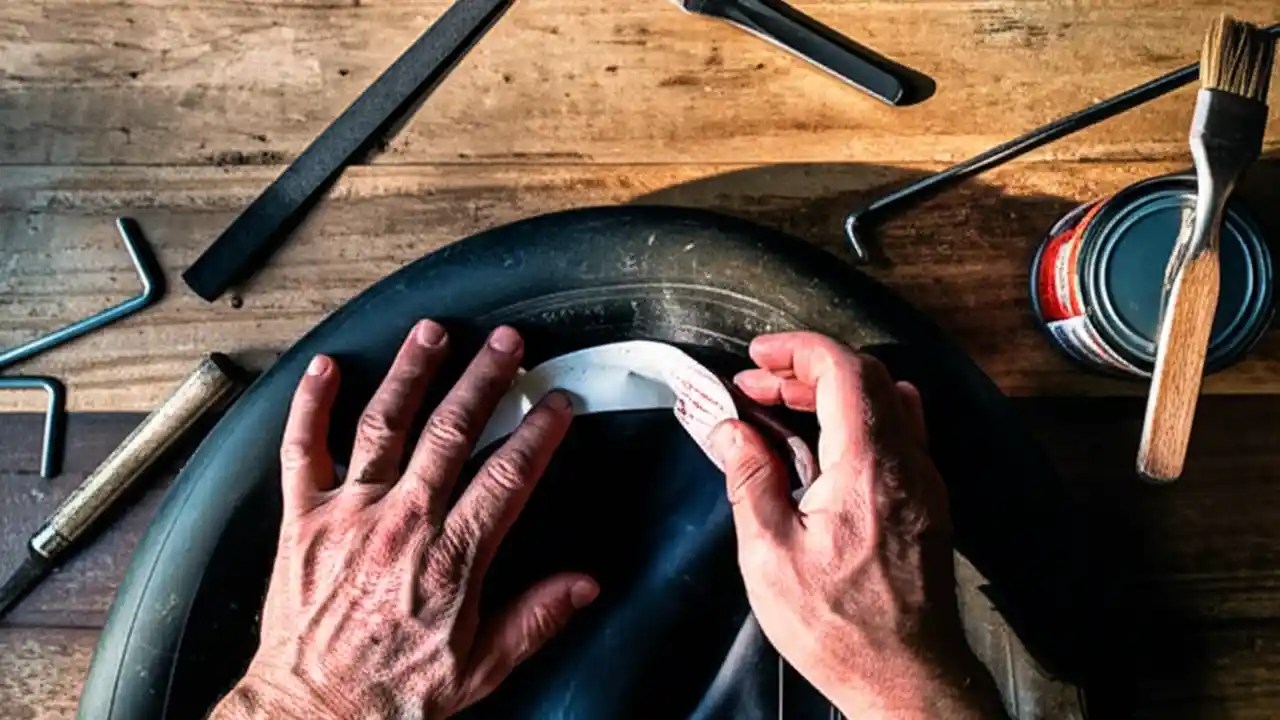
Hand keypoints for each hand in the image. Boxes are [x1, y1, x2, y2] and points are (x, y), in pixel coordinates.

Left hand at [210, 322, 597, 719]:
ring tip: (432, 332)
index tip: (558, 401)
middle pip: (452, 431)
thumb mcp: (480, 670)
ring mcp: (348, 513)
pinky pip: (303, 450)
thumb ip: (535, 620)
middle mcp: (402, 521)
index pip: (508, 475)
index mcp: (451, 556)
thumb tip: (587, 585)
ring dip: (411, 372)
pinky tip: (324, 368)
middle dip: (485, 378)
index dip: (539, 432)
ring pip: (384, 424)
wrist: (310, 712)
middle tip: (506, 342)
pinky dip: (310, 406)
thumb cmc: (393, 694)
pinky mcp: (302, 518)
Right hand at [710, 332, 1005, 719]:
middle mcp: (907, 463)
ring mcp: (924, 484)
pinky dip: (857, 421)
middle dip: (805, 369)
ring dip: (833, 393)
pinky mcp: (925, 505)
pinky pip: (899, 435)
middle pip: (866, 377)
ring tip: (783, 411)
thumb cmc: (840, 628)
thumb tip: (731, 429)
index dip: (796, 350)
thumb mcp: (770, 555)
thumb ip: (750, 478)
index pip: (843, 369)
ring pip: (886, 403)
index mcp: (869, 465)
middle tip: (756, 386)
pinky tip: (826, 445)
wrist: (907, 679)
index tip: (756, 357)